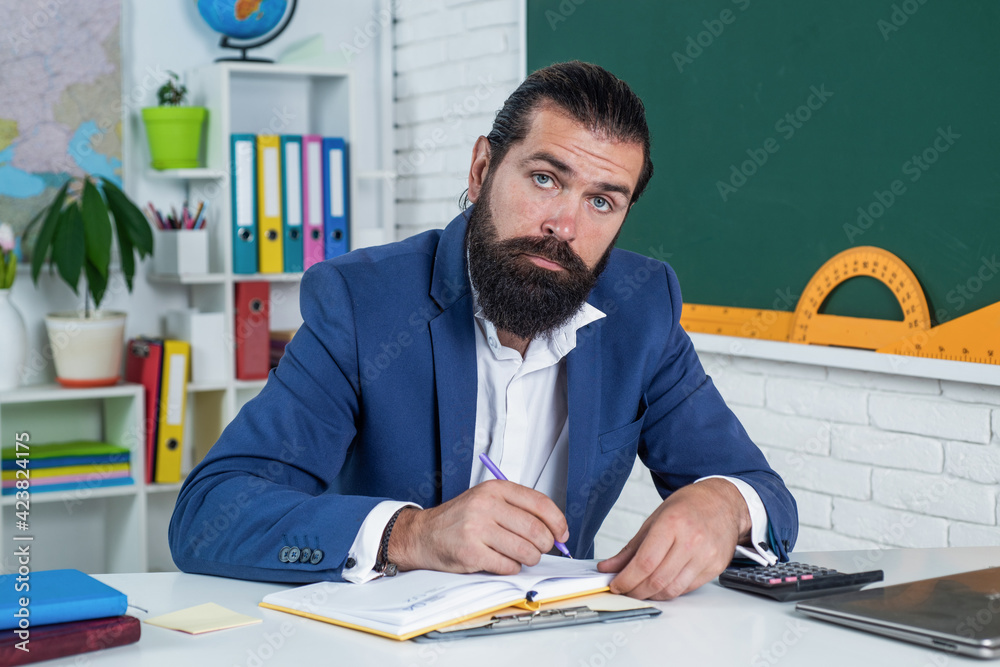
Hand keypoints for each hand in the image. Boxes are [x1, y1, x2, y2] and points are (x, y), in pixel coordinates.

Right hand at [387, 480, 569, 574]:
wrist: (424, 534)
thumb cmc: (460, 519)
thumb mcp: (487, 500)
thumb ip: (519, 509)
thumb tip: (555, 530)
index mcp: (494, 489)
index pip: (539, 503)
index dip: (557, 521)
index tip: (562, 533)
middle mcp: (486, 505)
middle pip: (535, 529)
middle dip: (545, 544)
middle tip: (541, 548)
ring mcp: (477, 529)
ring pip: (525, 551)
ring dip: (530, 558)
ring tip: (522, 556)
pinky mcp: (471, 553)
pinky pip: (508, 566)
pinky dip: (512, 568)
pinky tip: (503, 561)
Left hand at [597, 478, 749, 599]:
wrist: (723, 502)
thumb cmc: (688, 506)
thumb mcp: (654, 519)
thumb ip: (632, 547)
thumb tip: (609, 567)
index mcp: (672, 524)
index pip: (645, 562)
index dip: (626, 579)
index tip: (615, 585)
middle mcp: (691, 541)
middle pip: (657, 579)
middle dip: (635, 591)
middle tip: (625, 590)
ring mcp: (706, 556)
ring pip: (672, 589)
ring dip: (652, 595)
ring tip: (640, 590)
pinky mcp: (716, 567)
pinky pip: (687, 588)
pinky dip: (669, 591)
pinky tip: (660, 586)